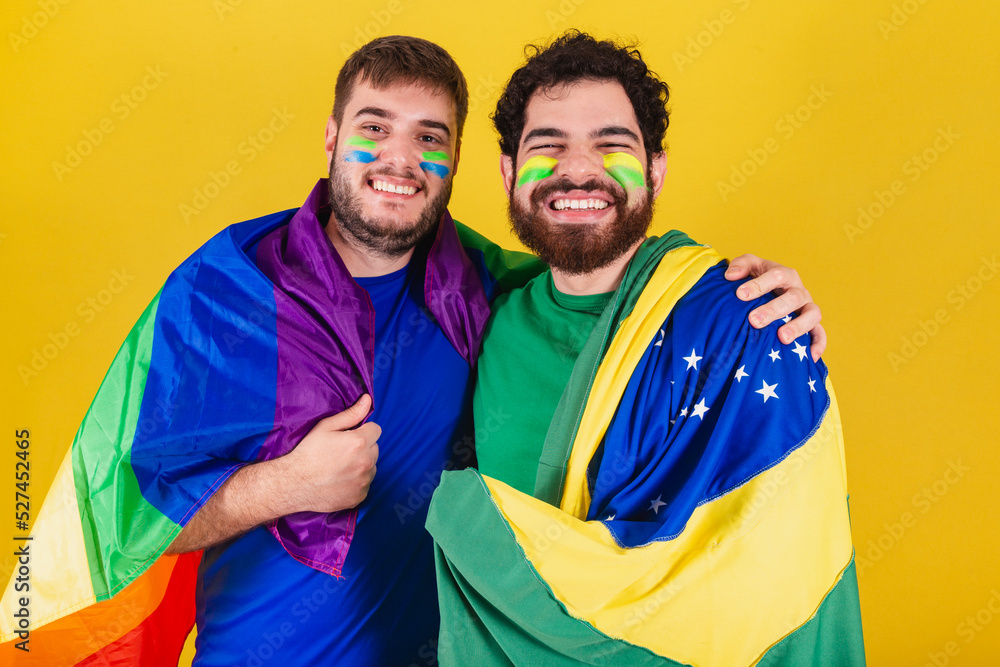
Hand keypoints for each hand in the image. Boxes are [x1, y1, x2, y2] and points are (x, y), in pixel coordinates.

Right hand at [280, 394, 379, 513]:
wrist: (294, 484)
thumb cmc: (308, 452)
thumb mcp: (326, 427)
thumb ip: (351, 414)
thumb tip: (367, 400)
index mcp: (359, 442)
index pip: (376, 430)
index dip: (363, 431)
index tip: (349, 436)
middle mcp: (366, 462)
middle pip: (374, 448)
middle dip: (363, 447)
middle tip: (342, 452)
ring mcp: (364, 481)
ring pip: (371, 467)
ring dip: (362, 465)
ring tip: (340, 466)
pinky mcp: (360, 496)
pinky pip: (365, 484)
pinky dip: (357, 481)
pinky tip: (340, 480)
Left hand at [725, 254, 825, 360]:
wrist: (771, 292)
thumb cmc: (758, 279)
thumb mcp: (750, 266)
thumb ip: (741, 265)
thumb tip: (730, 275)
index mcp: (785, 274)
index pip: (776, 276)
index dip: (759, 284)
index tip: (740, 294)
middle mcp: (799, 291)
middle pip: (793, 298)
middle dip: (773, 310)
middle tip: (754, 320)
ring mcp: (808, 308)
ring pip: (812, 314)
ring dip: (798, 326)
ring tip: (782, 338)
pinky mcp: (813, 324)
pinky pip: (820, 334)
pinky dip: (819, 344)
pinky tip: (810, 356)